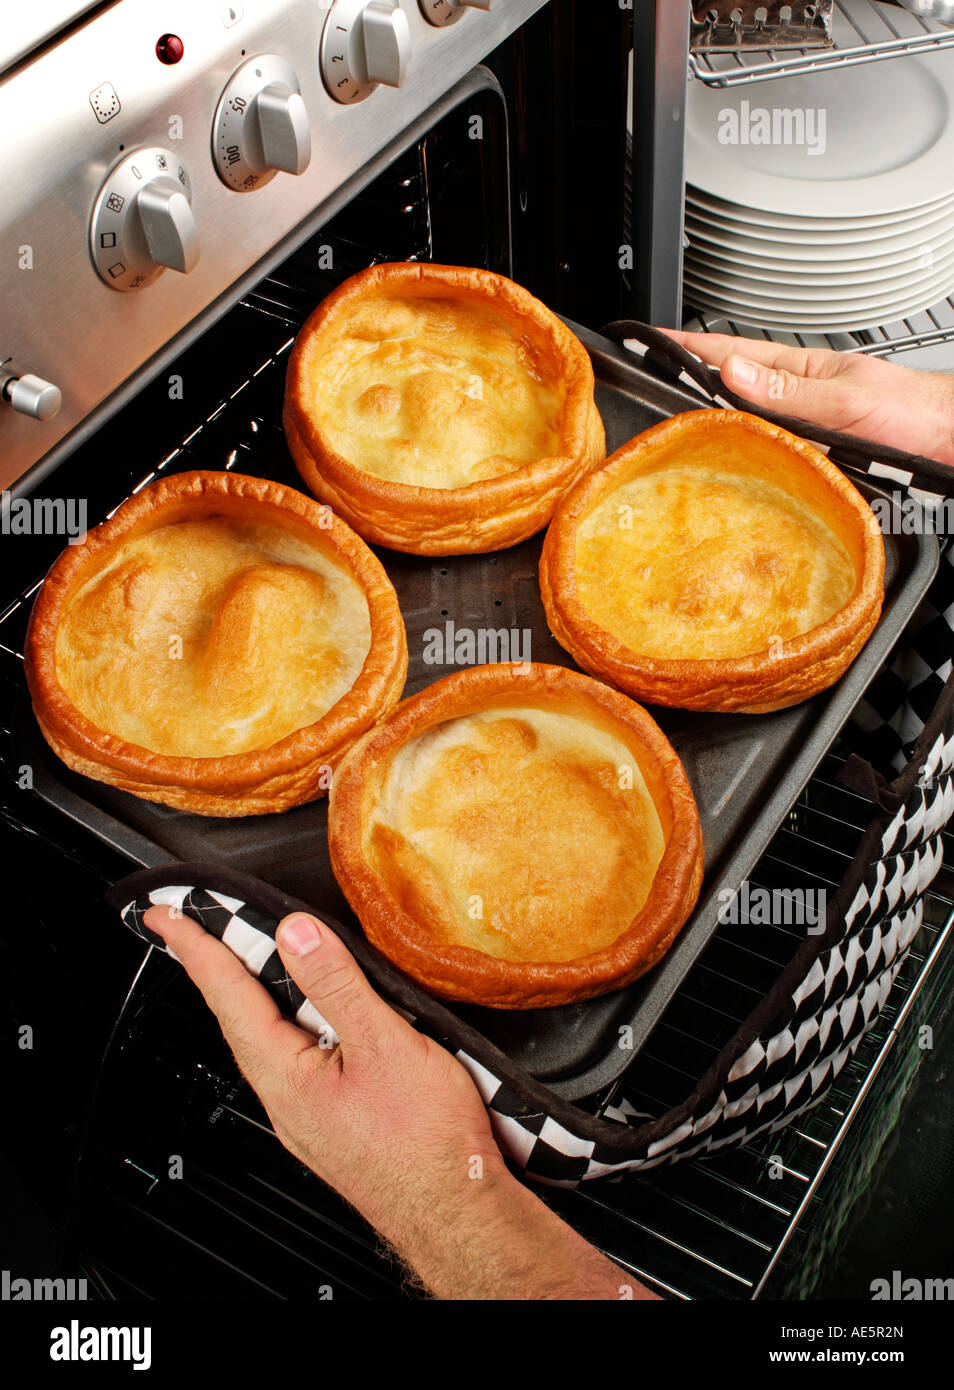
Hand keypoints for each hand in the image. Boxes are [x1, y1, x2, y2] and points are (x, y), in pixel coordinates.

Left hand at [143, 904, 650, 1299]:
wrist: (458, 1211)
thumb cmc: (426, 1142)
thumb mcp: (384, 1046)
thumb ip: (336, 985)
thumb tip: (295, 934)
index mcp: (286, 1074)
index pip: (228, 995)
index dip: (196, 948)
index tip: (166, 916)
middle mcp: (285, 1097)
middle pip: (238, 1016)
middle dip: (211, 967)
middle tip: (189, 928)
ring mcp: (307, 1113)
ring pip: (266, 1038)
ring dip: (250, 993)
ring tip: (235, 960)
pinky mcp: (333, 1120)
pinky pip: (294, 1056)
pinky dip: (286, 1019)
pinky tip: (303, 1014)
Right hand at [661, 329, 953, 466]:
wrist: (943, 441)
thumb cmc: (907, 413)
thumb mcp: (842, 398)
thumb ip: (787, 390)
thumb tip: (734, 373)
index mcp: (799, 370)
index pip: (732, 353)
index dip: (690, 348)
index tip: (652, 343)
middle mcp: (797, 394)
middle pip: (731, 386)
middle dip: (690, 381)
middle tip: (651, 380)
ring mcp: (801, 421)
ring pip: (745, 418)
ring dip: (714, 418)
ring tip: (676, 418)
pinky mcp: (810, 449)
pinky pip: (764, 445)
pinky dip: (741, 447)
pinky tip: (728, 456)